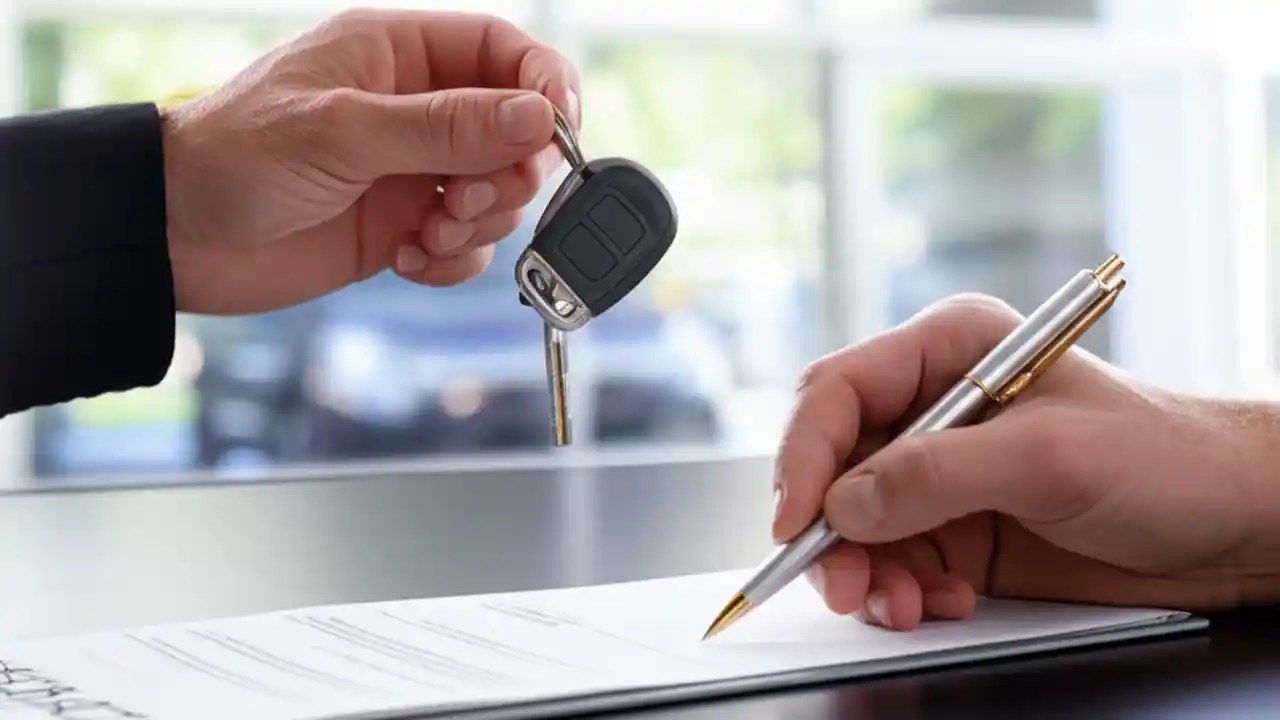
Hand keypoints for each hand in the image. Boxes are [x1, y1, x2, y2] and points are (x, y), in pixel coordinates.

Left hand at [160, 10, 579, 313]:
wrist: (175, 238)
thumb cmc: (235, 157)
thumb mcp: (343, 130)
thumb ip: (445, 126)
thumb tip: (536, 116)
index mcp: (398, 54)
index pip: (502, 52)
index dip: (544, 85)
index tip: (561, 131)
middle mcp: (413, 110)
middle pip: (513, 130)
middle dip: (507, 172)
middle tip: (466, 198)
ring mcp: (411, 171)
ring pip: (495, 193)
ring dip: (476, 223)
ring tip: (426, 233)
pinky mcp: (403, 226)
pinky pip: (464, 245)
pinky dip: (451, 260)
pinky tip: (406, 259)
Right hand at [773, 294, 1279, 629]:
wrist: (1232, 525)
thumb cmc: (1165, 458)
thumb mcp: (1047, 457)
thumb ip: (937, 476)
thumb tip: (843, 505)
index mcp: (948, 351)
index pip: (839, 392)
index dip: (806, 454)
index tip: (797, 520)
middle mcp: (933, 408)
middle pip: (833, 464)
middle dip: (829, 530)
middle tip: (842, 584)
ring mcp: (941, 473)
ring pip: (854, 524)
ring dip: (865, 572)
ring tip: (900, 606)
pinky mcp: (955, 529)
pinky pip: (892, 562)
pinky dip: (901, 591)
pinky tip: (939, 604)